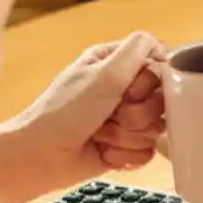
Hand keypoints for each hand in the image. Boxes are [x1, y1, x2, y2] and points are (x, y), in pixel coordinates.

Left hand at [14, 31, 167, 184]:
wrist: (39, 157)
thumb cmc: (65, 112)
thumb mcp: (103, 73)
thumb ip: (137, 50)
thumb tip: (163, 45)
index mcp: (115, 64)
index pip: (159, 67)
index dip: (150, 84)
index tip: (129, 91)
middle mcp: (122, 90)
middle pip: (161, 101)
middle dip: (137, 114)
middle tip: (110, 116)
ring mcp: (125, 121)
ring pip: (156, 129)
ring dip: (127, 136)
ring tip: (101, 135)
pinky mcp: (126, 148)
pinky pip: (148, 152)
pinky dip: (125, 155)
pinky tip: (104, 152)